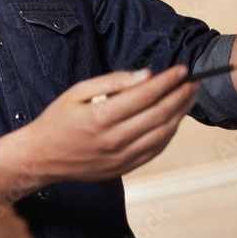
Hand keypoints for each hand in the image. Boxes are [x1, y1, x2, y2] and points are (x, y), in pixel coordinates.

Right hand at [25, 65, 197, 183]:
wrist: (43, 156)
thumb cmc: (57, 122)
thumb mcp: (77, 92)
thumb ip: (111, 82)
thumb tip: (144, 75)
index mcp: (101, 116)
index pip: (145, 94)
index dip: (167, 80)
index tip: (180, 70)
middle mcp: (114, 139)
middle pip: (159, 114)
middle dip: (180, 95)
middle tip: (193, 81)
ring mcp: (121, 156)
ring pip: (162, 133)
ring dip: (180, 114)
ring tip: (188, 98)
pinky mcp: (124, 167)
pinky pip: (155, 150)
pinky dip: (169, 134)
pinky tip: (174, 120)